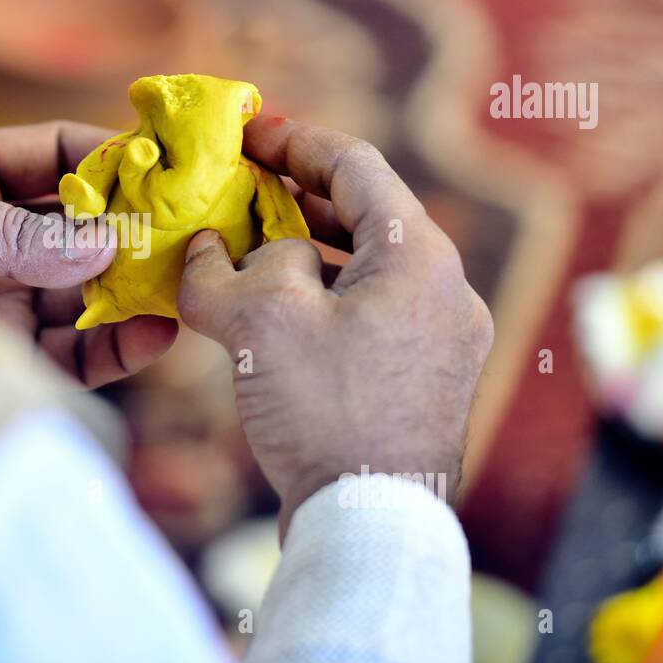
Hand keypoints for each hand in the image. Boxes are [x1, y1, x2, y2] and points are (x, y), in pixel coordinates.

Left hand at [0, 122, 177, 387]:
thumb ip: (6, 228)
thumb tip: (100, 242)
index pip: (60, 154)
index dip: (114, 157)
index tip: (168, 166)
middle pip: (88, 223)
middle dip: (139, 227)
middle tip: (195, 232)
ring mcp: (4, 293)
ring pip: (92, 288)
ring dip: (139, 288)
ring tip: (184, 290)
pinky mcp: (7, 353)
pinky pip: (75, 348)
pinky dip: (117, 345)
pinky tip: (153, 335)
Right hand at [177, 117, 493, 536]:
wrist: (371, 527)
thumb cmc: (323, 413)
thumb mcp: (258, 322)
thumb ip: (224, 268)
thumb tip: (213, 251)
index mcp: (421, 256)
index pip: (356, 166)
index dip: (295, 142)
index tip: (249, 136)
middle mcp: (448, 290)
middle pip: (366, 217)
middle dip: (296, 201)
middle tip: (241, 191)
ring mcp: (446, 341)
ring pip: (367, 272)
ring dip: (307, 256)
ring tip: (248, 256)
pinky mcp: (428, 383)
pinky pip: (372, 317)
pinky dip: (324, 303)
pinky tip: (277, 322)